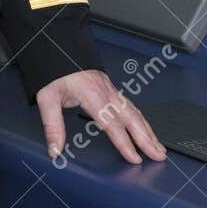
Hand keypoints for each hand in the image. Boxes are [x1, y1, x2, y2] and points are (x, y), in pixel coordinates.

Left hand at [36, 70, 165, 164]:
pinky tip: (147, 130)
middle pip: (132, 119)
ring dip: (149, 131)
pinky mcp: (112, 91)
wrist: (62, 49)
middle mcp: (107, 93)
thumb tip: (55, 150)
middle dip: (147, 139)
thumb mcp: (47, 98)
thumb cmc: (57, 72)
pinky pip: (132, 108)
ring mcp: (112, 91)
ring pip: (136, 113)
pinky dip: (143, 122)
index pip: (113, 124)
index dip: (124, 142)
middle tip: (159, 156)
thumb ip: (53, 126)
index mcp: (93, 95)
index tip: (134, 158)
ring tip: (159, 148)